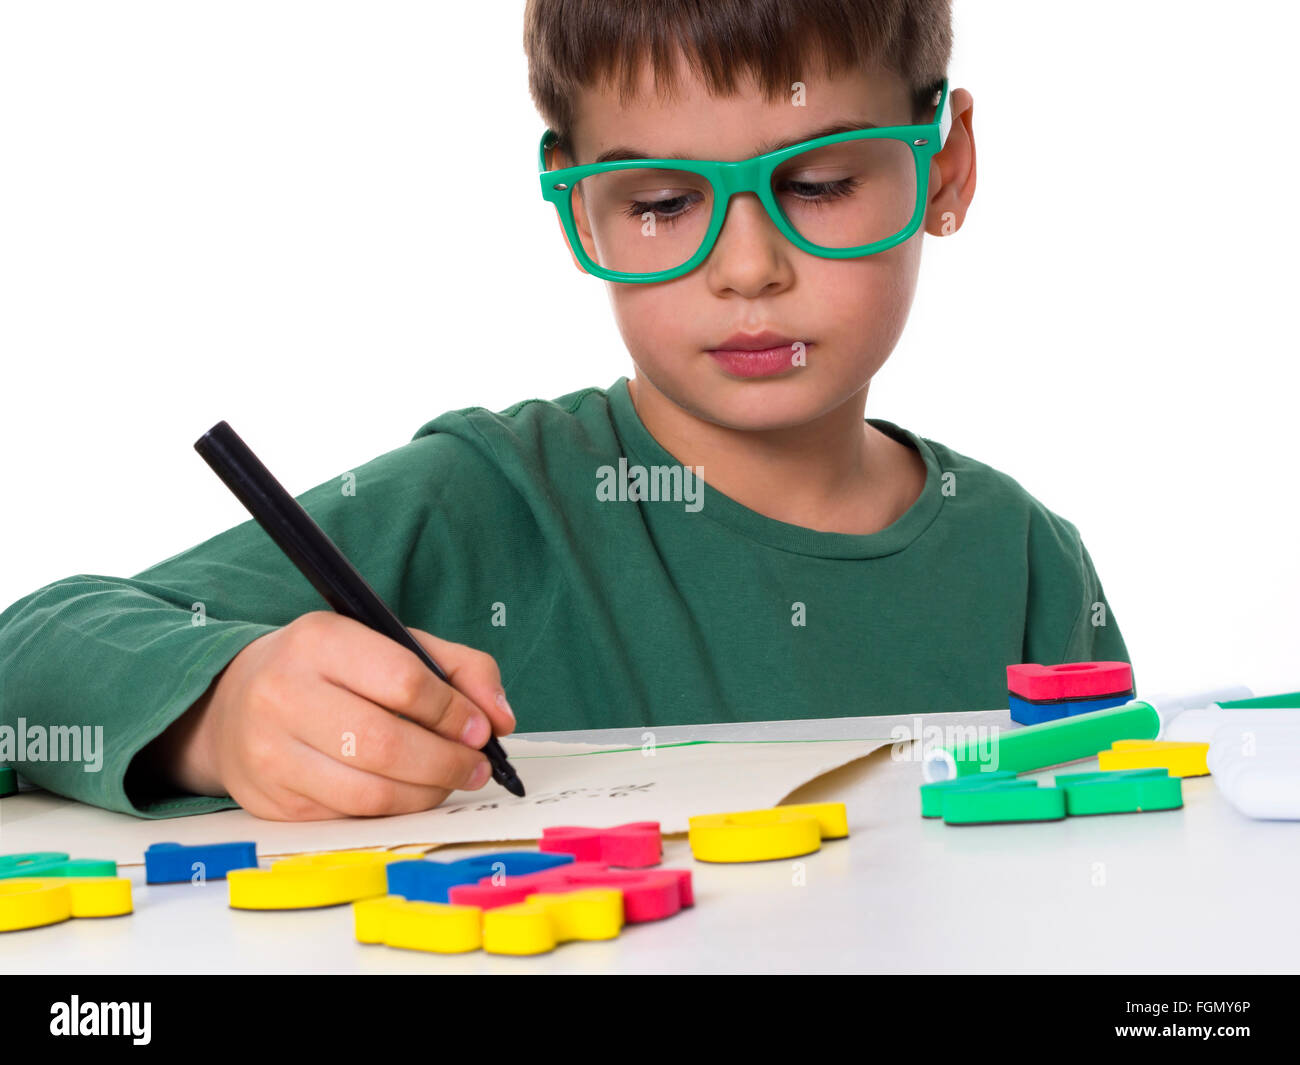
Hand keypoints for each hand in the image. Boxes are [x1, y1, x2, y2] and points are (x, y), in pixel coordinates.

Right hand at [142, 611, 515, 819]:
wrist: (232, 704)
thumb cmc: (330, 670)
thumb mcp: (387, 642)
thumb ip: (456, 666)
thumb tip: (500, 717)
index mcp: (319, 640)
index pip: (403, 680)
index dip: (452, 711)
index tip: (481, 728)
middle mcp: (284, 693)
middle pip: (386, 743)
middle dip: (446, 761)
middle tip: (476, 765)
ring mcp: (271, 752)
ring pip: (369, 791)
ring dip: (427, 793)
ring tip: (451, 781)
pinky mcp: (271, 801)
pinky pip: (350, 815)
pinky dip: (394, 809)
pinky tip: (409, 793)